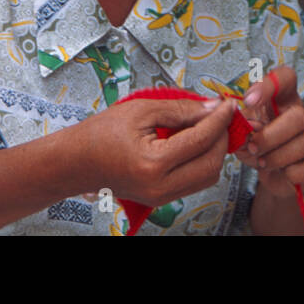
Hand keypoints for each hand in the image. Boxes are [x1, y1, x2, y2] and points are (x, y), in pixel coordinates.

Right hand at [75, 96, 234, 206]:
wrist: (76, 162)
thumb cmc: (101, 133)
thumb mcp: (142, 110)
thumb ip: (181, 110)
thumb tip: (212, 108)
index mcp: (153, 164)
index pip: (201, 140)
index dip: (219, 120)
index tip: (228, 104)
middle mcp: (160, 187)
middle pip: (212, 164)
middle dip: (222, 137)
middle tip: (221, 115)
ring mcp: (161, 197)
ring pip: (208, 176)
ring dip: (215, 151)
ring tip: (209, 127)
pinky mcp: (161, 199)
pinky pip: (195, 182)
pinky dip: (202, 161)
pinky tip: (196, 142)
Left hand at [236, 66, 303, 199]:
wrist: (273, 175)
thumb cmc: (258, 144)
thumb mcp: (243, 131)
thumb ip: (241, 126)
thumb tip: (247, 126)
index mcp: (283, 99)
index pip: (285, 77)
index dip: (268, 85)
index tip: (248, 100)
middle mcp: (303, 115)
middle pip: (300, 115)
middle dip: (271, 135)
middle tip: (252, 146)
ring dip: (277, 156)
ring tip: (261, 161)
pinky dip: (292, 173)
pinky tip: (280, 171)